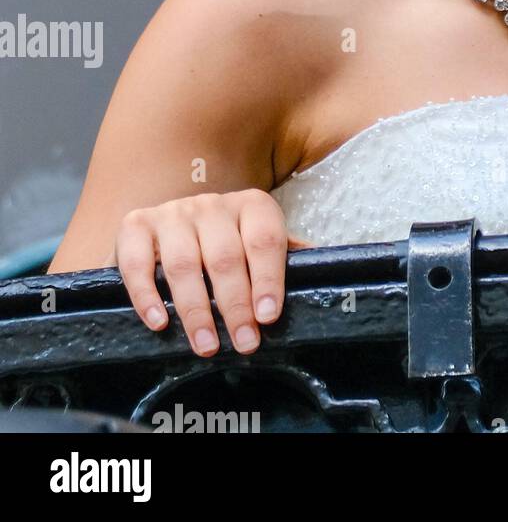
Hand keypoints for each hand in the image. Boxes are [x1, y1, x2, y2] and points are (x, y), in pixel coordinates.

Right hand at [115, 189, 310, 357]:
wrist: (172, 223)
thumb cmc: (227, 241)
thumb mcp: (258, 242)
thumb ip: (286, 255)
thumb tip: (330, 269)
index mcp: (251, 205)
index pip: (265, 240)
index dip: (269, 279)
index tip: (269, 315)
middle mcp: (212, 204)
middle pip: (226, 257)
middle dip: (236, 305)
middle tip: (245, 342)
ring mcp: (172, 212)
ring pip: (184, 264)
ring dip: (195, 310)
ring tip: (207, 345)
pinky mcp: (135, 225)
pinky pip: (137, 261)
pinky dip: (146, 294)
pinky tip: (160, 322)